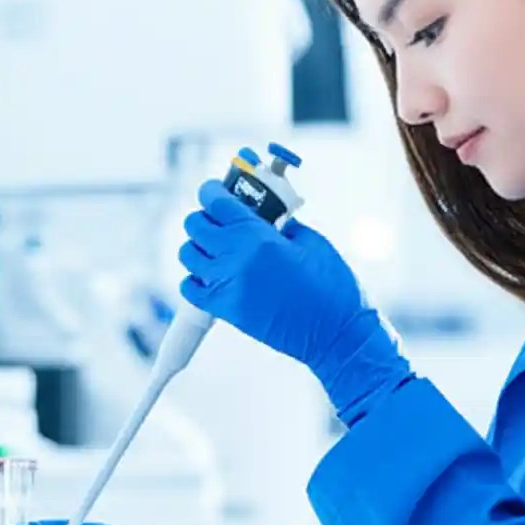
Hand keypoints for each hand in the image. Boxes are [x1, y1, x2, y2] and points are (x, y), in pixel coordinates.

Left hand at [179, 179, 411, 423]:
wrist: (336, 334)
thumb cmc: (332, 285)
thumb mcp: (310, 241)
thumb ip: (280, 224)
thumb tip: (264, 214)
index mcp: (259, 237)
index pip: (216, 202)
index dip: (211, 190)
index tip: (214, 190)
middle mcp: (236, 259)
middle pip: (195, 226)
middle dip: (205, 217)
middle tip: (220, 220)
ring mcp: (227, 287)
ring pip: (188, 255)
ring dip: (198, 247)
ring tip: (216, 249)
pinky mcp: (226, 311)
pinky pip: (190, 289)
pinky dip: (195, 279)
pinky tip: (212, 276)